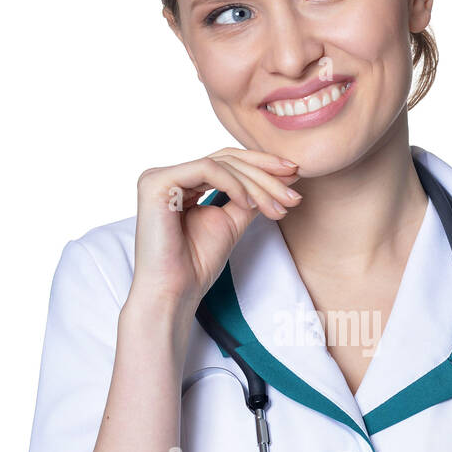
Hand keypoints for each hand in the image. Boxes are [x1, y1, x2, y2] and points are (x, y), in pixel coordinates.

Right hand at [130, 147, 302, 308]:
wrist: (175, 291)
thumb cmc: (196, 264)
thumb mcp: (232, 222)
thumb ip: (250, 197)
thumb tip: (282, 177)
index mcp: (182, 183)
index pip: (227, 162)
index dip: (262, 167)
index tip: (294, 179)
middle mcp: (169, 175)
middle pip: (226, 159)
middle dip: (265, 175)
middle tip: (293, 193)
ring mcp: (160, 176)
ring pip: (220, 163)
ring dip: (256, 184)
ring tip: (276, 207)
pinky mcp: (157, 182)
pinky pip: (206, 169)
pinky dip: (233, 184)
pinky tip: (249, 204)